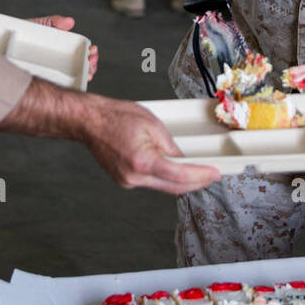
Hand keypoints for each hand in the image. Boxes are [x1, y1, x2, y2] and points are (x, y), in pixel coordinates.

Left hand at [28, 16, 97, 81]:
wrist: (1, 43)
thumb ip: (53, 22)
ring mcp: (53, 74)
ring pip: (74, 79)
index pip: (83, 54)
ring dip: (85, 76)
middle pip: (83, 68)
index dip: (91, 54)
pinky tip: (74, 84)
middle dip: (92, 65)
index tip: (93, 50)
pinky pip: (57, 88)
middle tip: (91, 60)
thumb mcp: (38, 25)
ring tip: (88, 72)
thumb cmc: (22, 35)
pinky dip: (69, 88)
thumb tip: (70, 22)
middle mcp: (61, 64)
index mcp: (63, 50)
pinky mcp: (43, 83)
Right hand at [78, 93, 220, 193]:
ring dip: (181, 181)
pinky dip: (165, 177)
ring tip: (198, 172)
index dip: (201, 176)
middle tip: (211, 175)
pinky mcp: (124, 180)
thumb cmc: (116, 117)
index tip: (215, 173)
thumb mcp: (152, 124)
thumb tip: (184, 159)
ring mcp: (128, 181)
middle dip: (196, 182)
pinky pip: (151, 182)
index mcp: (143, 162)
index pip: (180, 175)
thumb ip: (171, 145)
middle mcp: (134, 177)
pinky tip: (174, 169)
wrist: (89, 122)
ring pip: (163, 186)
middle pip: (174, 187)